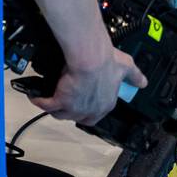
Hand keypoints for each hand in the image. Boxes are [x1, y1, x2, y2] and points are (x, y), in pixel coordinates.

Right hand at [31, 45, 147, 125]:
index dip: (87, 110)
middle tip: (62, 101)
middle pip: (77, 117)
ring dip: (54, 108)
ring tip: (47, 99)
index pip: (96, 116)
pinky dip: (39, 101)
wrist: (90, 58)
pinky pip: (46, 106)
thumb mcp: (126, 68)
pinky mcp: (61, 102)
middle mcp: (91, 110)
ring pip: (60, 114)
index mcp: (106, 103)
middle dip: (69, 111)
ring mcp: (76, 108)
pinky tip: (34, 95)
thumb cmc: (107, 61)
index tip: (81, 103)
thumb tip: (142, 82)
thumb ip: (135, 76)